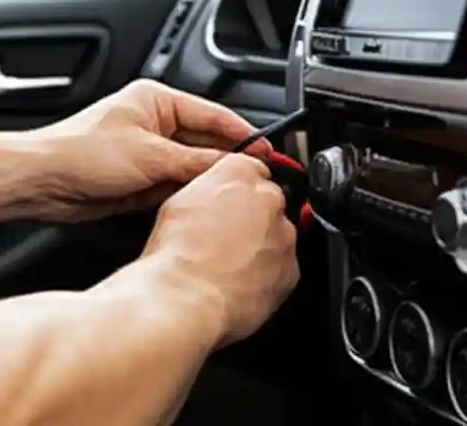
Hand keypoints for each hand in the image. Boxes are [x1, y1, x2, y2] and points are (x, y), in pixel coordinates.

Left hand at [31, 79, 270, 221]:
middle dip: (226, 162)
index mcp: (156, 101)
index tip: (267, 153)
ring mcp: (146, 152)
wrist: (43, 182)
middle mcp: (153, 123)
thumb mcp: (151, 156)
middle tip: (255, 180)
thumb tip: (233, 167)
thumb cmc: (81, 153)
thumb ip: (196, 163)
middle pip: (204, 143)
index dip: (242, 135)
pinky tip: (200, 205)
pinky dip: (186, 195)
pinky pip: (174, 187)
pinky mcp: (139, 180)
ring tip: (231, 196)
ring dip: (205, 182)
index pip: (213, 115)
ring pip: (190, 168)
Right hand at [142, 153, 298, 346]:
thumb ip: (208, 191)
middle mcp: (267, 199)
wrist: (185, 299)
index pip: (250, 168)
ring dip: (260, 245)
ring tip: (228, 265)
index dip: (237, 189)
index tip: (229, 202)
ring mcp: (283, 235)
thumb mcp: (179, 203)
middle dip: (252, 217)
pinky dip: (267, 273)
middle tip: (224, 238)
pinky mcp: (291, 270)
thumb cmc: (175, 254)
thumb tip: (213, 198)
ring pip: (276, 235)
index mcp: (238, 173)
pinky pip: (282, 267)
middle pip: (267, 201)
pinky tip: (239, 282)